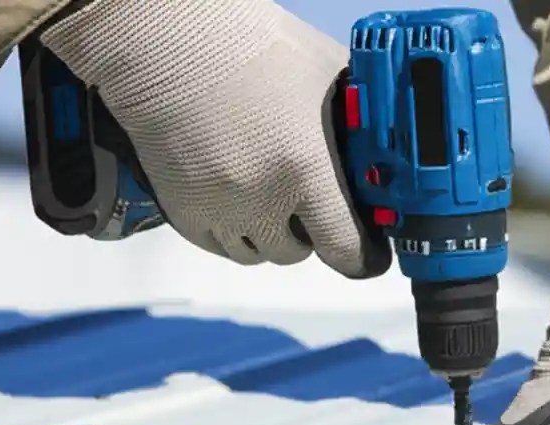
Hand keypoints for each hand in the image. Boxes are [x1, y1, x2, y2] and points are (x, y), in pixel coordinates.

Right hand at [41, 0, 387, 275]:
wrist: (171, 43)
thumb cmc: (254, 49)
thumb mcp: (328, 77)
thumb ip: (355, 123)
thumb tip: (378, 156)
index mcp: (306, 170)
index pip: (343, 246)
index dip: (360, 256)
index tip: (366, 257)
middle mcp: (262, 201)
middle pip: (296, 252)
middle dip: (308, 232)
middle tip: (308, 204)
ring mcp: (218, 211)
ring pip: (256, 253)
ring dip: (269, 234)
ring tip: (268, 197)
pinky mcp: (182, 212)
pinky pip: (217, 246)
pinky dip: (232, 232)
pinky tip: (237, 201)